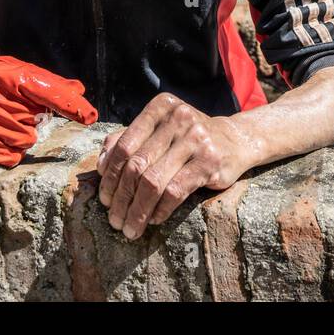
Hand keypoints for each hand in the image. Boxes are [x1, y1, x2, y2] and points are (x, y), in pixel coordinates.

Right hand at [0, 48, 97, 166]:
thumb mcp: (9, 71)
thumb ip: (44, 81)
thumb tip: (79, 91)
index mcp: (1, 76)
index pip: (43, 90)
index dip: (69, 104)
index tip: (90, 116)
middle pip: (37, 123)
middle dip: (33, 120)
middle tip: (11, 110)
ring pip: (25, 141)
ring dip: (21, 134)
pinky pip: (10, 157)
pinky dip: (9, 149)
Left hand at [96, 92, 252, 238]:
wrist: (234, 140)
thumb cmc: (187, 138)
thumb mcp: (159, 130)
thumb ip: (128, 140)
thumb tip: (99, 164)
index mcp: (161, 107)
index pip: (125, 145)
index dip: (109, 175)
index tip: (104, 199)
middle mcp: (178, 118)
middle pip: (137, 165)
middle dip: (121, 198)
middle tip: (114, 219)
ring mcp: (196, 138)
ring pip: (154, 181)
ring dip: (137, 211)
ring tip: (130, 228)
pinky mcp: (210, 160)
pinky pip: (175, 191)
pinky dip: (160, 209)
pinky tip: (153, 219)